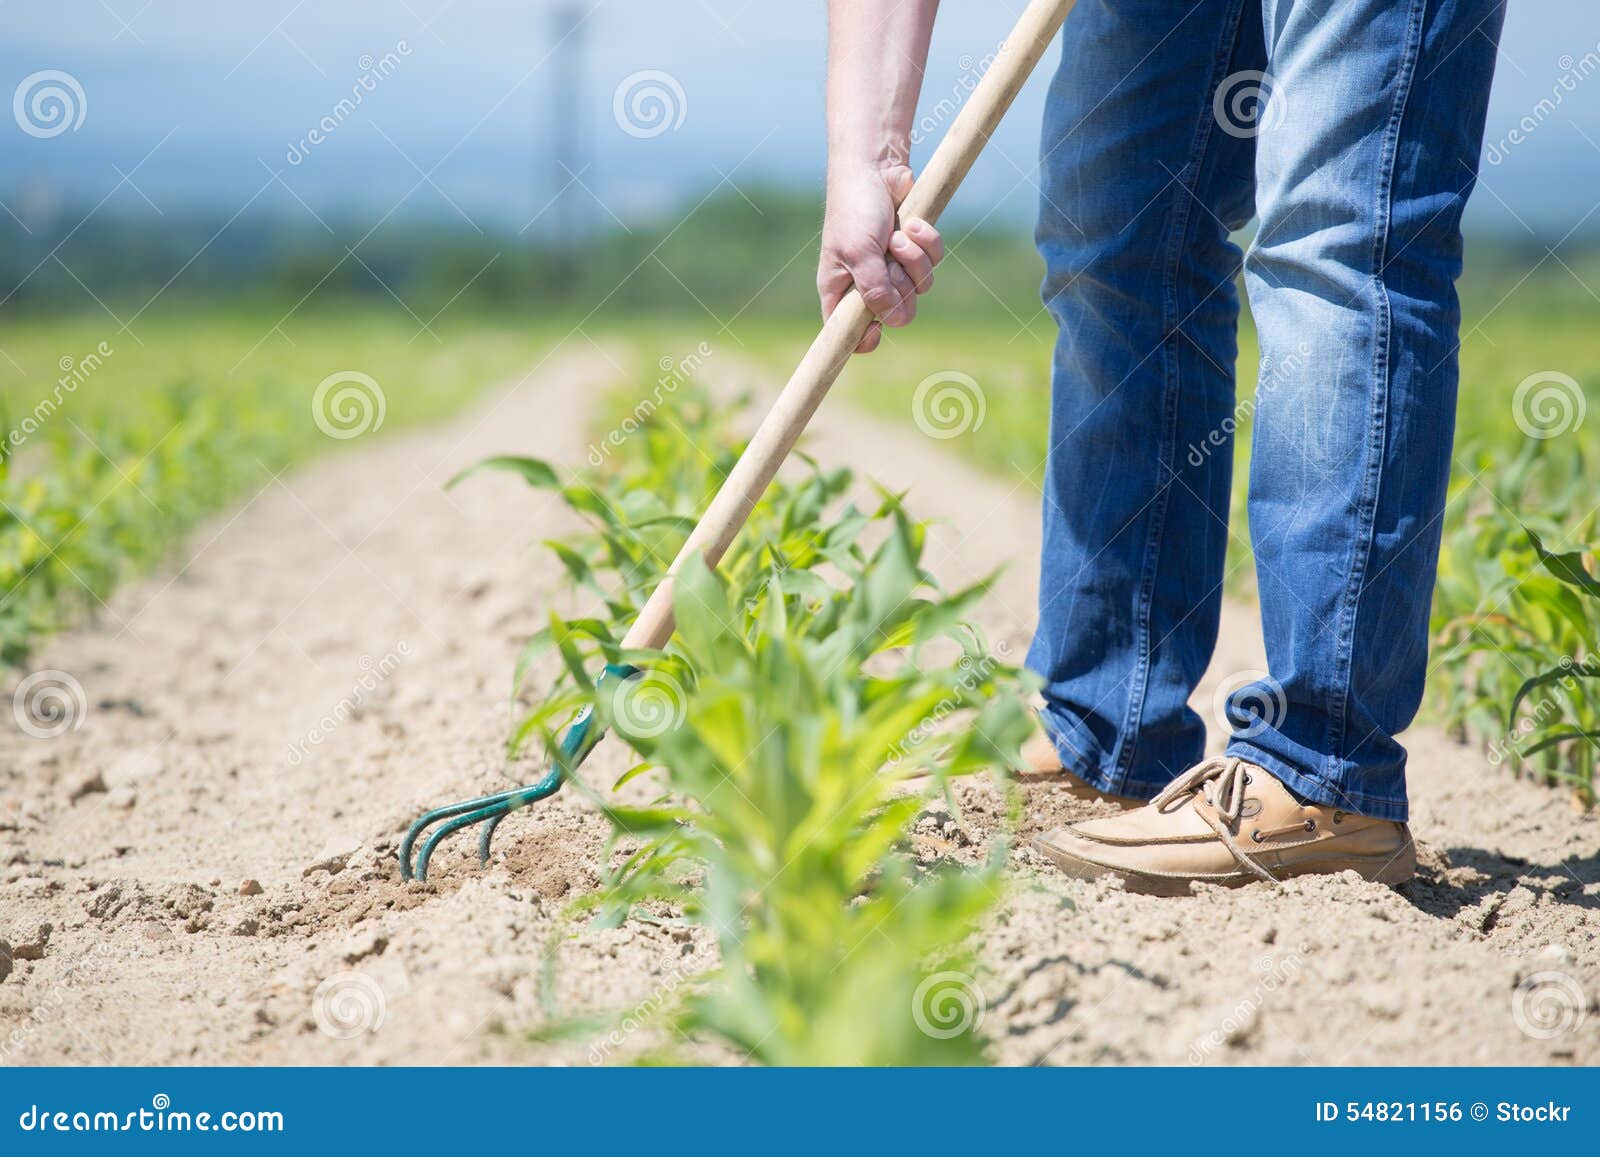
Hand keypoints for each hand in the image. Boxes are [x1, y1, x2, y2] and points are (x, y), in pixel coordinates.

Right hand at [817, 163, 943, 352]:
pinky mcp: (915, 251)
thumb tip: (893, 320)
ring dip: (914, 258)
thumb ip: (875, 290)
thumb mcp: (859, 252)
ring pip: (920, 287)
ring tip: (897, 234)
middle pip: (898, 314)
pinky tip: (912, 223)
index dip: (865, 339)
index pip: (849, 333)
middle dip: (901, 285)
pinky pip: (933, 262)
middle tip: (888, 260)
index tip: (876, 328)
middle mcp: (867, 285)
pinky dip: (927, 243)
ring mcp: (893, 269)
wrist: (876, 168)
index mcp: (840, 291)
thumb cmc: (855, 209)